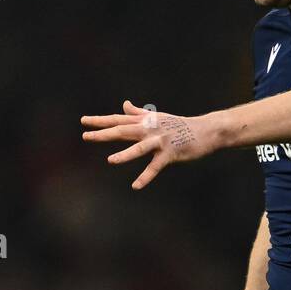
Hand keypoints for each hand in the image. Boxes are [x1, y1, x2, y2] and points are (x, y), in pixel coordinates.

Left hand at [81, 100, 218, 189]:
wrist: (206, 130)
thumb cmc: (180, 126)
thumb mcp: (157, 117)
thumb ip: (138, 112)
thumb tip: (124, 104)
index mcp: (145, 121)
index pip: (119, 119)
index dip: (101, 121)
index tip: (83, 121)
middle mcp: (150, 128)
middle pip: (123, 130)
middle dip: (104, 134)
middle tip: (86, 136)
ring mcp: (160, 140)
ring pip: (140, 147)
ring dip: (125, 154)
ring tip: (110, 161)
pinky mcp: (171, 153)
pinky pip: (156, 166)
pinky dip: (146, 176)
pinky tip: (136, 185)